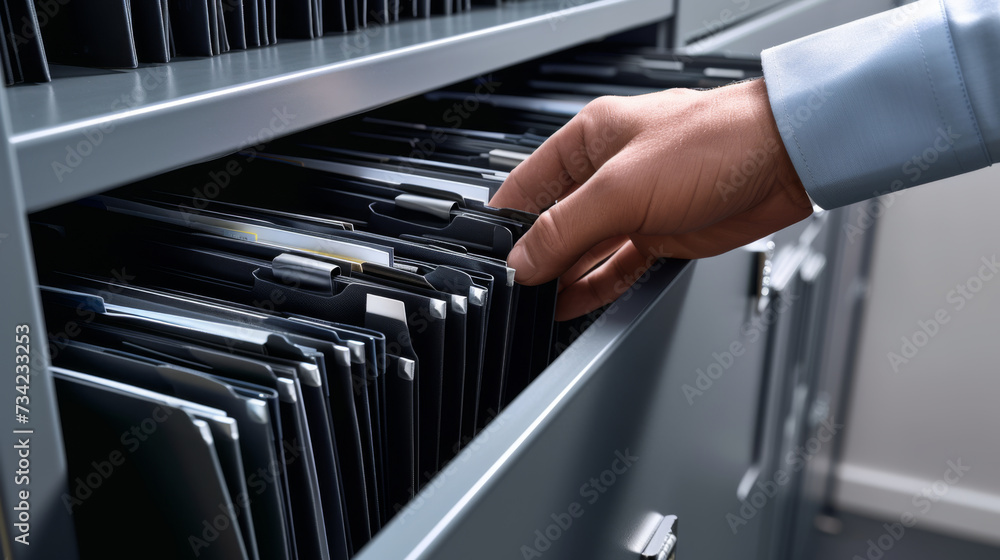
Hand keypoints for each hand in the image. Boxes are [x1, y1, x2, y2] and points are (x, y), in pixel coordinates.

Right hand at [490, 78, 813, 319]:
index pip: (527, 185)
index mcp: (589, 140)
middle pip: (555, 222)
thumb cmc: (718, 142)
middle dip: (537, 256)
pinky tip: (574, 304)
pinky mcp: (662, 234)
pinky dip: (595, 287)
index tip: (494, 260)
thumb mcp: (623, 187)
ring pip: (585, 249)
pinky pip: (616, 266)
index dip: (508, 225)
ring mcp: (635, 205)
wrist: (788, 160)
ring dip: (565, 276)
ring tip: (539, 305)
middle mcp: (608, 171)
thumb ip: (566, 228)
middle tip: (518, 291)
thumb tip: (524, 260)